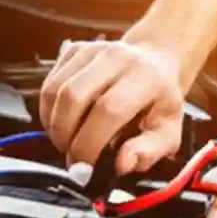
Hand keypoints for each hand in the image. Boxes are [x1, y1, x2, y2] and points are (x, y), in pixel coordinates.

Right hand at [38, 39, 186, 172]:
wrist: (155, 62)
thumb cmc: (159, 102)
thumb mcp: (168, 131)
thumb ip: (149, 151)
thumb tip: (121, 165)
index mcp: (146, 77)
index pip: (108, 110)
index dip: (90, 143)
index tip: (86, 167)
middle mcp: (117, 56)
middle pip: (74, 97)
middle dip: (66, 136)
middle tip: (73, 158)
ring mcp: (92, 50)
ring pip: (55, 91)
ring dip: (54, 126)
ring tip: (67, 143)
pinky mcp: (73, 50)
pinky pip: (48, 86)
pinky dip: (49, 113)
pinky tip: (63, 125)